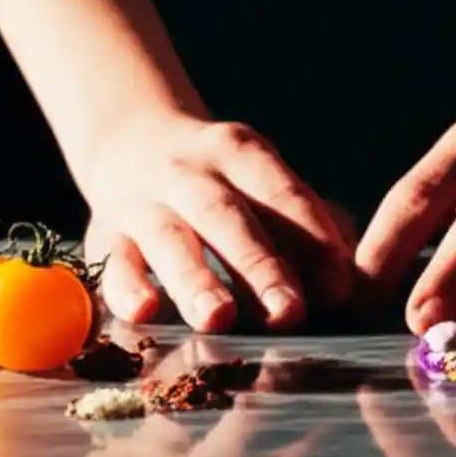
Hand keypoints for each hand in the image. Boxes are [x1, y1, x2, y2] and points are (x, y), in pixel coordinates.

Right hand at [80, 113, 353, 332]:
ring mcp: (142, 202)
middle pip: (226, 218)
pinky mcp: (104, 235)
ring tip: (218, 318)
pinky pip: (112, 263)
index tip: (341, 286)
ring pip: (169, 240)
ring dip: (195, 280)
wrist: (128, 138)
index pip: (282, 194)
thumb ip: (310, 227)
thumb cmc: (224, 182)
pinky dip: (125, 288)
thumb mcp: (265, 182)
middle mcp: (189, 172)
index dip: (312, 238)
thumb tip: (352, 283)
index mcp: (240, 153)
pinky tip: (144, 312)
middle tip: (290, 312)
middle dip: (260, 266)